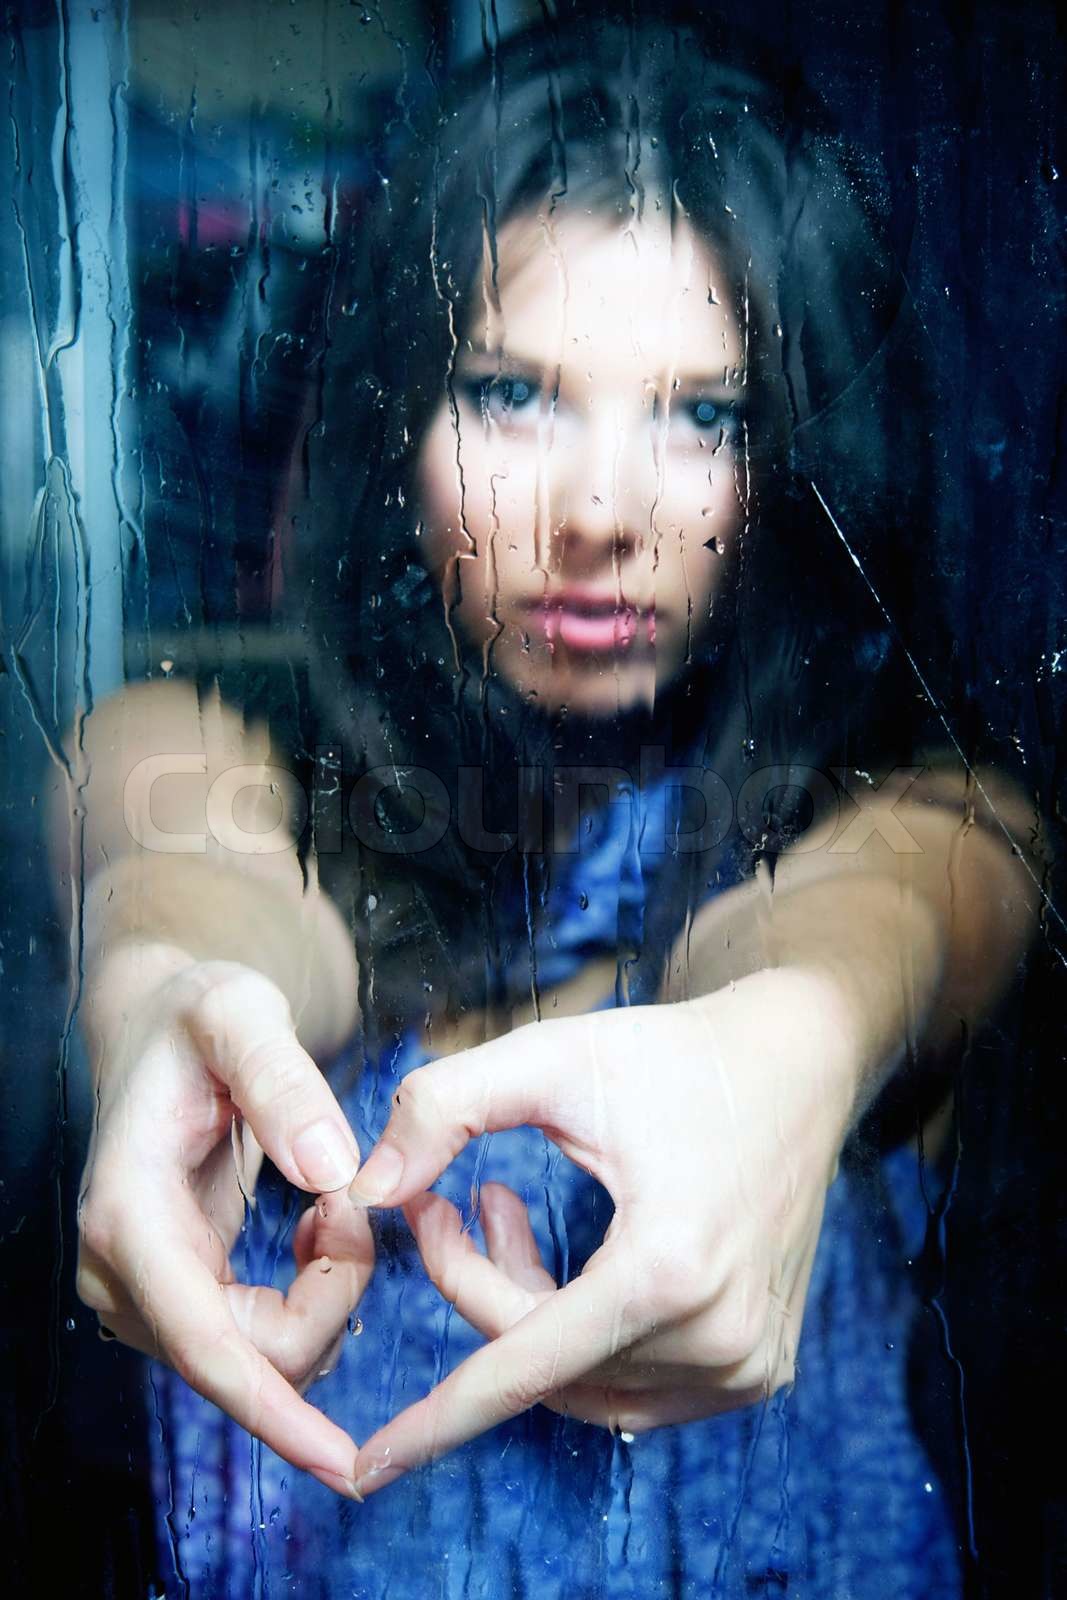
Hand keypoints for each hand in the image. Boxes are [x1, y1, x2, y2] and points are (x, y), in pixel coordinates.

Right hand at [75, 942, 370, 1498]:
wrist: (165, 1025)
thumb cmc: (200, 1015)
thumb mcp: (242, 1016)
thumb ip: (283, 1083)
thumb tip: (332, 1171)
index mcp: (128, 1214)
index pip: (203, 1342)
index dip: (274, 1408)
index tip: (340, 1460)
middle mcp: (123, 1269)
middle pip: (250, 1357)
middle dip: (332, 1296)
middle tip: (355, 1203)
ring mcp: (147, 1288)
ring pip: (265, 1353)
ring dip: (326, 1292)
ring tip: (335, 1204)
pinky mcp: (179, 1290)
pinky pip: (264, 1333)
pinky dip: (312, 1291)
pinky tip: (319, 1225)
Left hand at [347, 967, 860, 1496]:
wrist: (794, 1065)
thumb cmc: (673, 1056)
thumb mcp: (552, 1058)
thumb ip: (443, 1108)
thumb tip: (366, 1192)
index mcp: (668, 1269)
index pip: (522, 1370)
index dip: (433, 1421)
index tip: (360, 1467)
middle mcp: (718, 1336)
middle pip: (542, 1359)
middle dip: (477, 1282)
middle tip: (456, 1200)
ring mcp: (745, 1363)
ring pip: (579, 1379)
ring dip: (524, 1307)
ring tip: (504, 1209)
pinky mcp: (757, 1367)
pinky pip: (629, 1383)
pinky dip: (578, 1333)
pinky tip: (569, 1257)